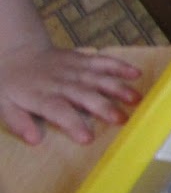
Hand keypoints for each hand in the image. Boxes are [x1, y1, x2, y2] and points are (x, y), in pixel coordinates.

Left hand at [0, 43, 141, 144]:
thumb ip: (18, 122)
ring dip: (118, 88)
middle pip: (83, 94)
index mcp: (40, 96)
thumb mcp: (3, 105)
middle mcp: (60, 82)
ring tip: (136, 100)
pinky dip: (119, 66)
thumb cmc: (13, 84)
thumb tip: (33, 140)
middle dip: (103, 106)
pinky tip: (136, 73)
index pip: (58, 110)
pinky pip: (102, 61)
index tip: (87, 138)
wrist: (18, 53)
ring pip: (97, 77)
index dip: (73, 123)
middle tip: (122, 120)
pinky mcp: (82, 59)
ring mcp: (73, 69)